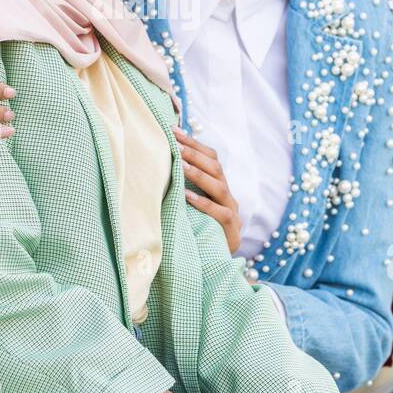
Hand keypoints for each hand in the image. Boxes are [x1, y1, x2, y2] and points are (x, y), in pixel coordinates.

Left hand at [172, 126, 240, 253]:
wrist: (217, 262)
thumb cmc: (200, 230)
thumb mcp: (192, 206)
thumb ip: (184, 186)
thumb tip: (160, 162)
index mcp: (219, 186)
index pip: (211, 158)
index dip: (194, 143)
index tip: (173, 130)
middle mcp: (227, 196)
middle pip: (216, 168)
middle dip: (194, 153)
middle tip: (174, 142)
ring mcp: (232, 212)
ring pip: (220, 187)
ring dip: (199, 174)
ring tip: (181, 164)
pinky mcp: (231, 230)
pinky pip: (220, 213)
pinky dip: (204, 203)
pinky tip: (187, 196)